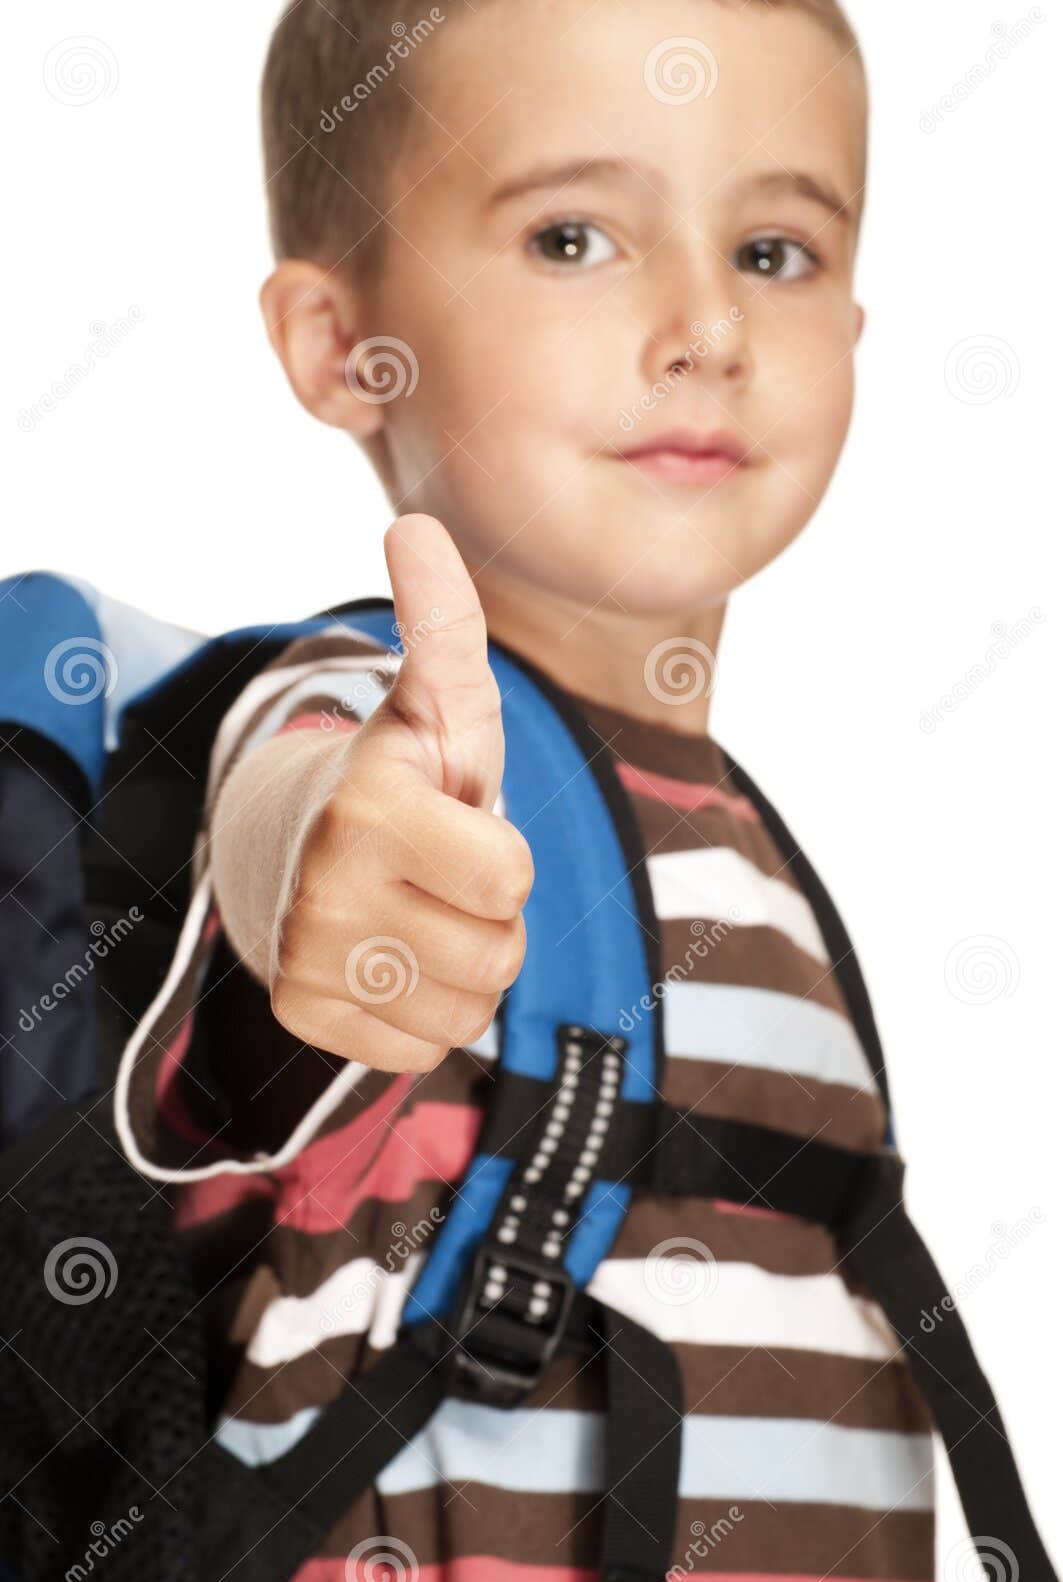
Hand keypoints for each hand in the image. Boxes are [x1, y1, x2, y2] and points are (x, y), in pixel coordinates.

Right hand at [270, 513, 532, 1071]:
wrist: (301, 848)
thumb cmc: (403, 777)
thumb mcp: (440, 705)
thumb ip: (443, 624)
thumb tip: (414, 525)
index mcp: (370, 805)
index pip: (509, 877)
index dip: (504, 857)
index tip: (460, 826)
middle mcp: (326, 886)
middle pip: (497, 956)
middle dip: (490, 918)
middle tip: (444, 879)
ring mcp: (307, 956)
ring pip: (464, 1012)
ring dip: (463, 970)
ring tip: (421, 916)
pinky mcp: (302, 1013)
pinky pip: (420, 1050)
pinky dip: (423, 1013)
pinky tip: (393, 961)